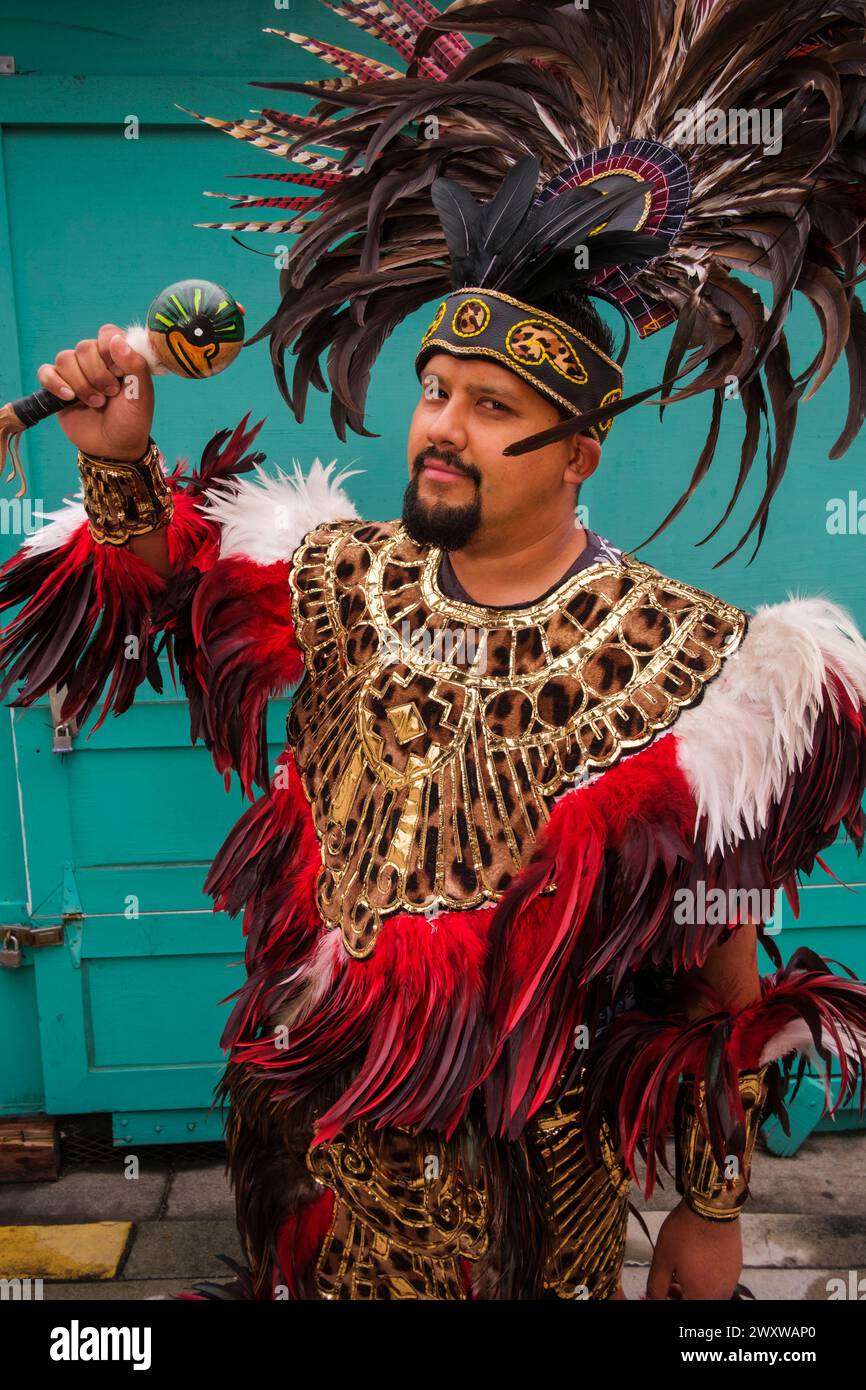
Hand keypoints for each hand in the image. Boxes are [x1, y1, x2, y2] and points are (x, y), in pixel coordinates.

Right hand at [36, 323, 154, 460]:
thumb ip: (135, 365)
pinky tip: (69, 398)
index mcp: (118, 357)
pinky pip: (45, 372)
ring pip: (64, 358)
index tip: (120, 373)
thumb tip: (116, 340)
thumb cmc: (132, 421)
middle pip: (84, 347)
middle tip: (110, 394)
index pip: (107, 333)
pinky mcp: (58, 387)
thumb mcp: (142, 396)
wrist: (115, 448)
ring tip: (96, 403)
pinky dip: (55, 384)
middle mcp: (95, 361)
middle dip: (97, 374)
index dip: (110, 351)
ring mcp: (75, 373)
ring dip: (81, 383)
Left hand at [646, 1199, 742, 1299]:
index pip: (683, 1308)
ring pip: (709, 1292)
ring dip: (694, 1286)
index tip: (661, 1289)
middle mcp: (720, 1294)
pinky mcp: (736, 1267)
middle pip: (697, 1301)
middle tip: (669, 1280)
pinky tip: (698, 1259)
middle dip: (681, 1295)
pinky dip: (706, 1276)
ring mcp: (731, 1280)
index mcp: (700, 1297)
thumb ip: (656, 1285)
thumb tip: (653, 1298)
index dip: (669, 1299)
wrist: (712, 1208)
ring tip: (682, 1267)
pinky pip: (719, 1280)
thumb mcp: (662, 1259)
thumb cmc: (684, 1234)